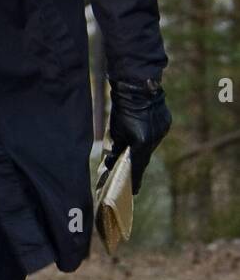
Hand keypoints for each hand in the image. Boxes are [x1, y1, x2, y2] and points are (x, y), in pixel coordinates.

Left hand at [107, 76, 171, 193]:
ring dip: (142, 151)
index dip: (135, 179)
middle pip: (145, 157)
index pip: (137, 165)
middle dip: (137, 166)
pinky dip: (148, 139)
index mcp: (141, 142)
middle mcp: (154, 139)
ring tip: (134, 154)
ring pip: (151, 146)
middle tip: (133, 181)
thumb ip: (117, 148)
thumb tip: (113, 162)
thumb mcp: (115, 131)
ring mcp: (162, 131)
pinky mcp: (166, 123)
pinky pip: (156, 135)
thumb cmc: (122, 110)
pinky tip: (142, 137)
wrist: (137, 88)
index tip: (134, 191)